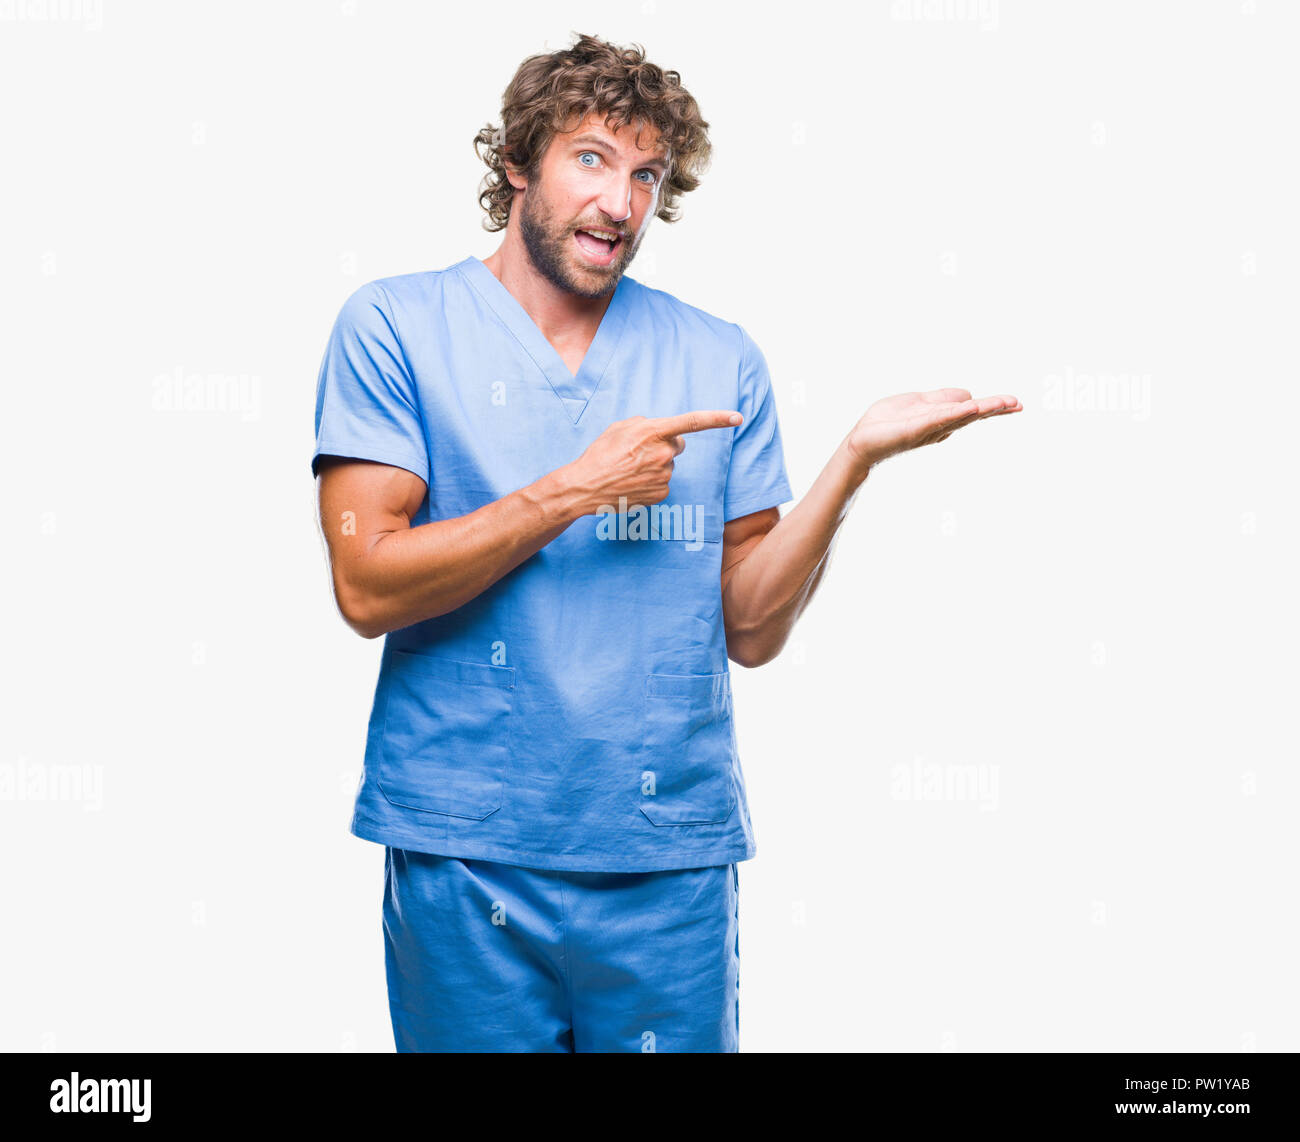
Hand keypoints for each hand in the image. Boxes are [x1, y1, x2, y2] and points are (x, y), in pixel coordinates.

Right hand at [564, 410, 742, 514]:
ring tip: (629, 469)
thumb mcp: (620, 427)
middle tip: (639, 451)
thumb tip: (661, 431)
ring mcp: (664, 476)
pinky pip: (664, 482)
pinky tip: (633, 482)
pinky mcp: (662, 493)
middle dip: (665, 445)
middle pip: (678, 444)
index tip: (738, 417)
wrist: (586, 487)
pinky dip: (651, 481)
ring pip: (669, 465)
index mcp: (653, 432)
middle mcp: (663, 454)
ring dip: (654, 464)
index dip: (718, 419)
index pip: (693, 422)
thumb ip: (646, 424)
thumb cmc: (600, 454)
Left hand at [845, 388, 1020, 471]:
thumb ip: (941, 400)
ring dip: (983, 409)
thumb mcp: (918, 403)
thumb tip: (968, 395)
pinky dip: (955, 414)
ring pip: (961, 417)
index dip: (992, 405)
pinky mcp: (915, 430)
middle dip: (996, 408)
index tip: (1014, 403)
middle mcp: (940, 426)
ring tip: (1004, 403)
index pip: (971, 408)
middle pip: (973, 414)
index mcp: (941, 417)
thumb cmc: (886, 424)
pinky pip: (939, 420)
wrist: (861, 442)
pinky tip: (971, 408)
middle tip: (1020, 404)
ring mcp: (929, 429)